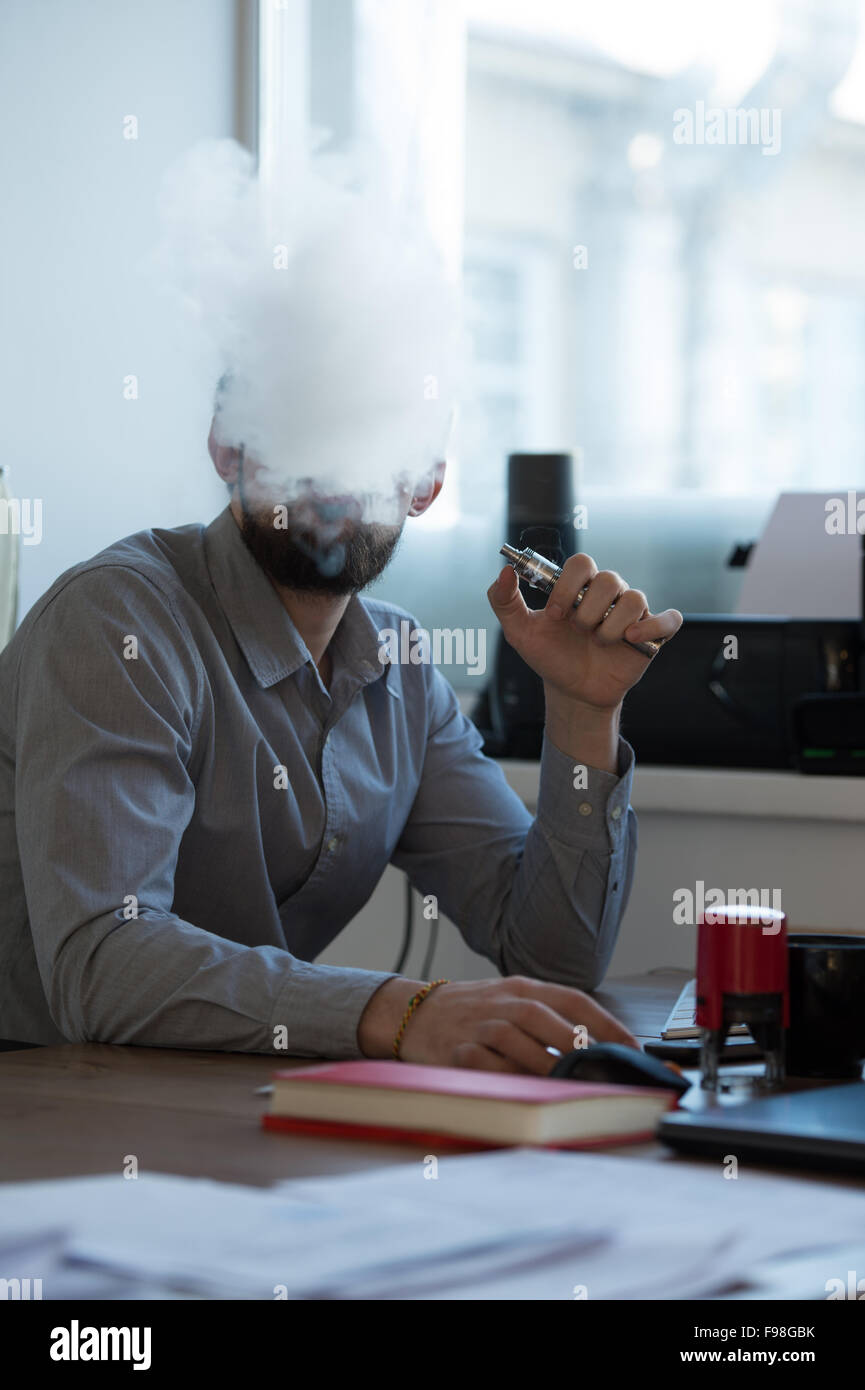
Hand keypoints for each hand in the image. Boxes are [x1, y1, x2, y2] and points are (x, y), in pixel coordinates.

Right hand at [358, 974, 638, 1073]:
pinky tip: (528, 1093)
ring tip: (575, 1089)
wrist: (414, 1013)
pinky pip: (491, 1066)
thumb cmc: (473, 1012)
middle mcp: (505, 1002)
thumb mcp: (512, 1002)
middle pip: (551, 1021)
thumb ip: (550, 1019)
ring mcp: (481, 1026)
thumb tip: (600, 1048)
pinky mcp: (459, 1050)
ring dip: (551, 1069)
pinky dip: (512, 1080)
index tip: (635, 1051)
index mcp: (524, 988)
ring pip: (523, 1045)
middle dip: (583, 1050)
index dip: (609, 1027)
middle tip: (608, 1074)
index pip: (576, 1002)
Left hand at [487, 555, 682, 710]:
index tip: (554, 615)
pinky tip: (631, 639)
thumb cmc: (550, 656)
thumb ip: (504, 601)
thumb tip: (504, 571)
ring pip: (634, 598)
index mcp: (579, 587)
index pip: (582, 563)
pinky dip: (653, 626)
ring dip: (611, 626)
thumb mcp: (520, 632)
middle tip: (578, 632)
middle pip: (609, 579)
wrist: (572, 692)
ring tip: (599, 643)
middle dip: (588, 611)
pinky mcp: (651, 635)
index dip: (567, 586)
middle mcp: (608, 595)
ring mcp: (631, 614)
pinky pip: (669, 620)